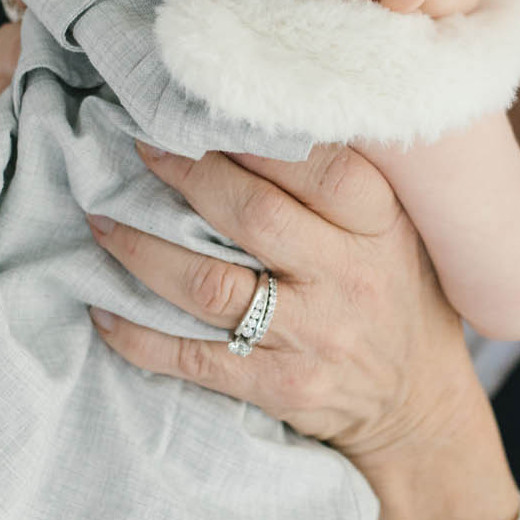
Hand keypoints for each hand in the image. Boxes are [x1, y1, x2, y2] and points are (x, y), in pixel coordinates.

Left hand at [87, 142, 519, 519]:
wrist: (417, 408)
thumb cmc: (394, 296)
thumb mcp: (395, 232)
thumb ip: (341, 184)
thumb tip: (253, 118)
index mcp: (381, 228)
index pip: (323, 169)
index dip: (254, 138)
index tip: (202, 111)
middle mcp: (349, 279)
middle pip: (254, 217)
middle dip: (186, 177)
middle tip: (140, 148)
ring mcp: (313, 337)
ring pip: (210, 287)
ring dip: (143, 250)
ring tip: (101, 220)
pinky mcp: (280, 387)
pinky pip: (193, 358)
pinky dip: (138, 335)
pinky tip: (103, 310)